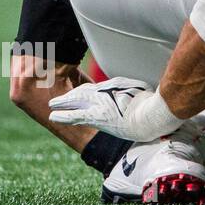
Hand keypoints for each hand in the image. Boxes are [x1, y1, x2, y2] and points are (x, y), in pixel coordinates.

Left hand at [49, 77, 184, 141]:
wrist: (152, 116)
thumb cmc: (150, 103)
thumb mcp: (139, 90)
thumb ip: (124, 88)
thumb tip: (115, 91)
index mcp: (113, 87)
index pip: (92, 89)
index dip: (80, 92)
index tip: (74, 94)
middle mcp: (104, 93)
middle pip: (82, 92)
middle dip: (69, 96)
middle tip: (57, 99)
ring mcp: (99, 104)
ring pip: (76, 101)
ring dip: (63, 103)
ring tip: (52, 104)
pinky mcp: (97, 117)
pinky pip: (76, 115)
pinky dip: (63, 115)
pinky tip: (52, 116)